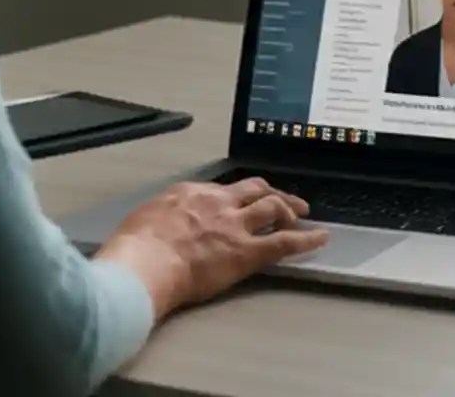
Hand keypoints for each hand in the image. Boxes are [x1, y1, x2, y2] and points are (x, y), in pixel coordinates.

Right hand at [93, 177, 328, 319]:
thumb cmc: (133, 249)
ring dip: (290, 210)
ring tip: (303, 215)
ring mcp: (235, 225)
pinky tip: (320, 238)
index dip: (236, 197)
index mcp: (191, 194)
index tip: (240, 202)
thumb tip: (158, 226)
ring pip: (273, 207)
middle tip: (284, 201)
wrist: (143, 264)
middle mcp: (217, 203)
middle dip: (272, 192)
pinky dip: (306, 239)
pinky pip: (285, 241)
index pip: (223, 190)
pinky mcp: (247, 251)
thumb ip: (160, 218)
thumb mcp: (142, 219)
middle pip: (254, 189)